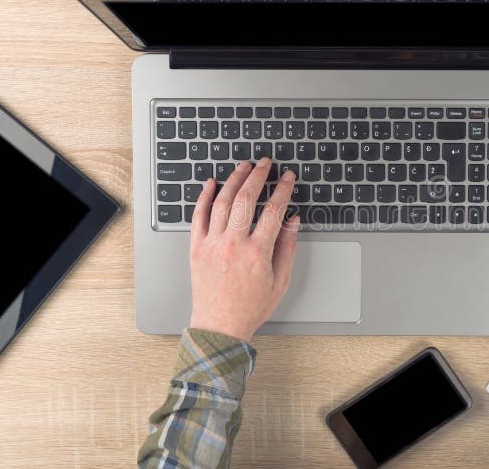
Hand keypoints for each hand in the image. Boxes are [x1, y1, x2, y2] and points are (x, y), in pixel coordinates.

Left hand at [188, 157, 299, 342]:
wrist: (220, 325)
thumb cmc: (251, 306)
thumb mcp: (280, 280)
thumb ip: (287, 247)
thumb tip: (292, 220)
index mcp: (257, 253)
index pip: (273, 211)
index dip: (282, 190)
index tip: (287, 178)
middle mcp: (233, 245)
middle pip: (246, 199)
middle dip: (258, 176)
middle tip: (266, 163)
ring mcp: (212, 244)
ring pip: (222, 202)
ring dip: (234, 179)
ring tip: (244, 166)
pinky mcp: (196, 248)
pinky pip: (198, 216)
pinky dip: (204, 197)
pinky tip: (212, 183)